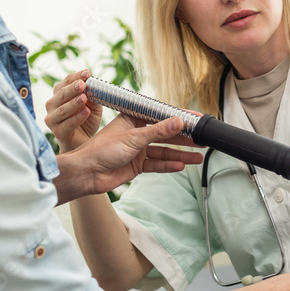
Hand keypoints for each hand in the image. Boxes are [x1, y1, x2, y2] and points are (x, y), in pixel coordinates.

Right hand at [45, 70, 102, 151]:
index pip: (66, 82)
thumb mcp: (93, 105)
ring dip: (73, 103)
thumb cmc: (86, 121)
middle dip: (72, 88)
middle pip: (61, 94)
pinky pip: (66, 124)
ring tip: (84, 98)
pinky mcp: (57, 132)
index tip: (87, 73)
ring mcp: (52, 119)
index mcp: (60, 94)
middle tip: (82, 84)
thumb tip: (95, 85)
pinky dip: (76, 118)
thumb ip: (93, 96)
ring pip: (62, 109)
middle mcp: (52, 105)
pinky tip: (86, 112)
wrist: (83, 142)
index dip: (76, 77)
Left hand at [69, 113, 202, 194]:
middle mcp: (137, 134)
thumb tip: (179, 122)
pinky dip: (168, 166)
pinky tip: (182, 166)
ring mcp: (138, 150)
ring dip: (180, 154)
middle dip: (185, 138)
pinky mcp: (137, 166)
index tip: (196, 119)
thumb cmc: (101, 149)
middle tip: (203, 140)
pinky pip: (157, 165)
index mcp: (133, 119)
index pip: (161, 116)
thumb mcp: (133, 138)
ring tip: (199, 156)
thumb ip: (158, 131)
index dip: (180, 118)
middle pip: (166, 135)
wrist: (86, 174)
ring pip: (164, 151)